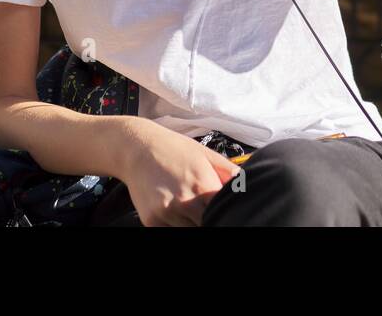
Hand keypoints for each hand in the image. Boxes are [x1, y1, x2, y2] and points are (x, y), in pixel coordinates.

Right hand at [118, 121, 241, 226]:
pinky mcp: (152, 223)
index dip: (226, 212)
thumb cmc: (174, 149)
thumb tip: (245, 185)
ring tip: (191, 207)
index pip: (223, 212)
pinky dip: (178, 226)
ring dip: (194, 223)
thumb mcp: (205, 155)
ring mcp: (166, 214)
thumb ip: (228, 173)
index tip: (225, 210)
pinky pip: (171, 232)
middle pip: (207, 224)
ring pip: (190, 231)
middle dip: (211, 219)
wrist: (137, 149)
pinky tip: (176, 212)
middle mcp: (184, 202)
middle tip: (206, 208)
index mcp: (202, 185)